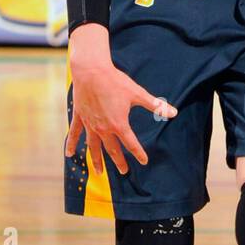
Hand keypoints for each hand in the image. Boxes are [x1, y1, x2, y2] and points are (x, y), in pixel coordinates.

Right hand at [65, 45, 176, 176]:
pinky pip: (74, 134)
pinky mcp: (79, 117)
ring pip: (93, 147)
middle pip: (112, 150)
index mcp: (118, 124)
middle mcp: (103, 128)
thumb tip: (174, 112)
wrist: (91, 71)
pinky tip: (69, 155)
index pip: (131, 144)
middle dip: (119, 162)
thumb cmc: (115, 81)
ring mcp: (89, 124)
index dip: (138, 153)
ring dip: (96, 160)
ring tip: (99, 173)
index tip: (144, 161)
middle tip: (124, 171)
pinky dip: (71, 144)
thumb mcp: (137, 93)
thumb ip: (155, 105)